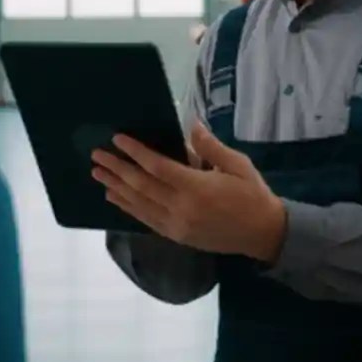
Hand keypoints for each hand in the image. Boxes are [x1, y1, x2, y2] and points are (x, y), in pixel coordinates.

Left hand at [91, 123, 286, 262]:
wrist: (264, 234)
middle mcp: (181, 208)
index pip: (157, 167)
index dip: (136, 152)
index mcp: (197, 187)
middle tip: (97, 156)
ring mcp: (176, 225)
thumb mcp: (237, 164)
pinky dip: (128, 207)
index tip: (118, 139)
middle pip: (141, 185)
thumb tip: (190, 125)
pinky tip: (115, 197)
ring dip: (116, 188)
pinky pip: (146, 219)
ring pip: (139, 204)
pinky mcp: (176, 236)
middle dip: (117, 169)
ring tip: (98, 174)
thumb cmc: (252, 194)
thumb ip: (210, 147)